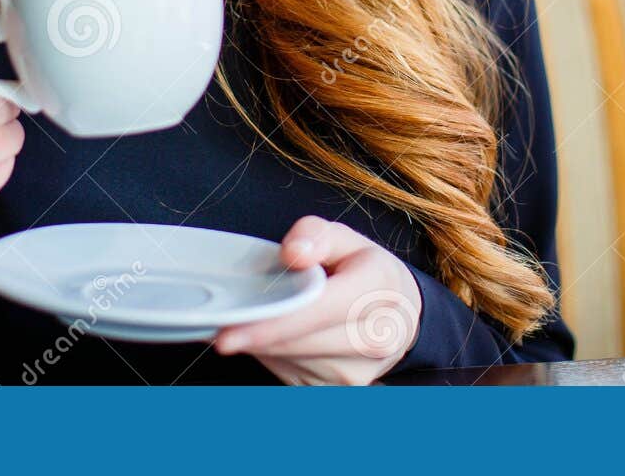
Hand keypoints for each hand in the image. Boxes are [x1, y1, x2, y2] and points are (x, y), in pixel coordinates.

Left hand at [212, 216, 423, 384]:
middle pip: (298, 344)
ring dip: (265, 344)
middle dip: (256, 335)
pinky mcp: (342, 390)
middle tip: (221, 322)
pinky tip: (280, 336)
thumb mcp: (347, 239)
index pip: (318, 311)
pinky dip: (276, 356)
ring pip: (290, 362)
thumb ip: (316, 235)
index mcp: (376, 289)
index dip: (271, 324)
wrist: (403, 314)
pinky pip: (293, 374)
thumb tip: (293, 254)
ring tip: (266, 317)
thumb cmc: (368, 272)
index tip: (227, 333)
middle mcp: (373, 338)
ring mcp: (359, 371)